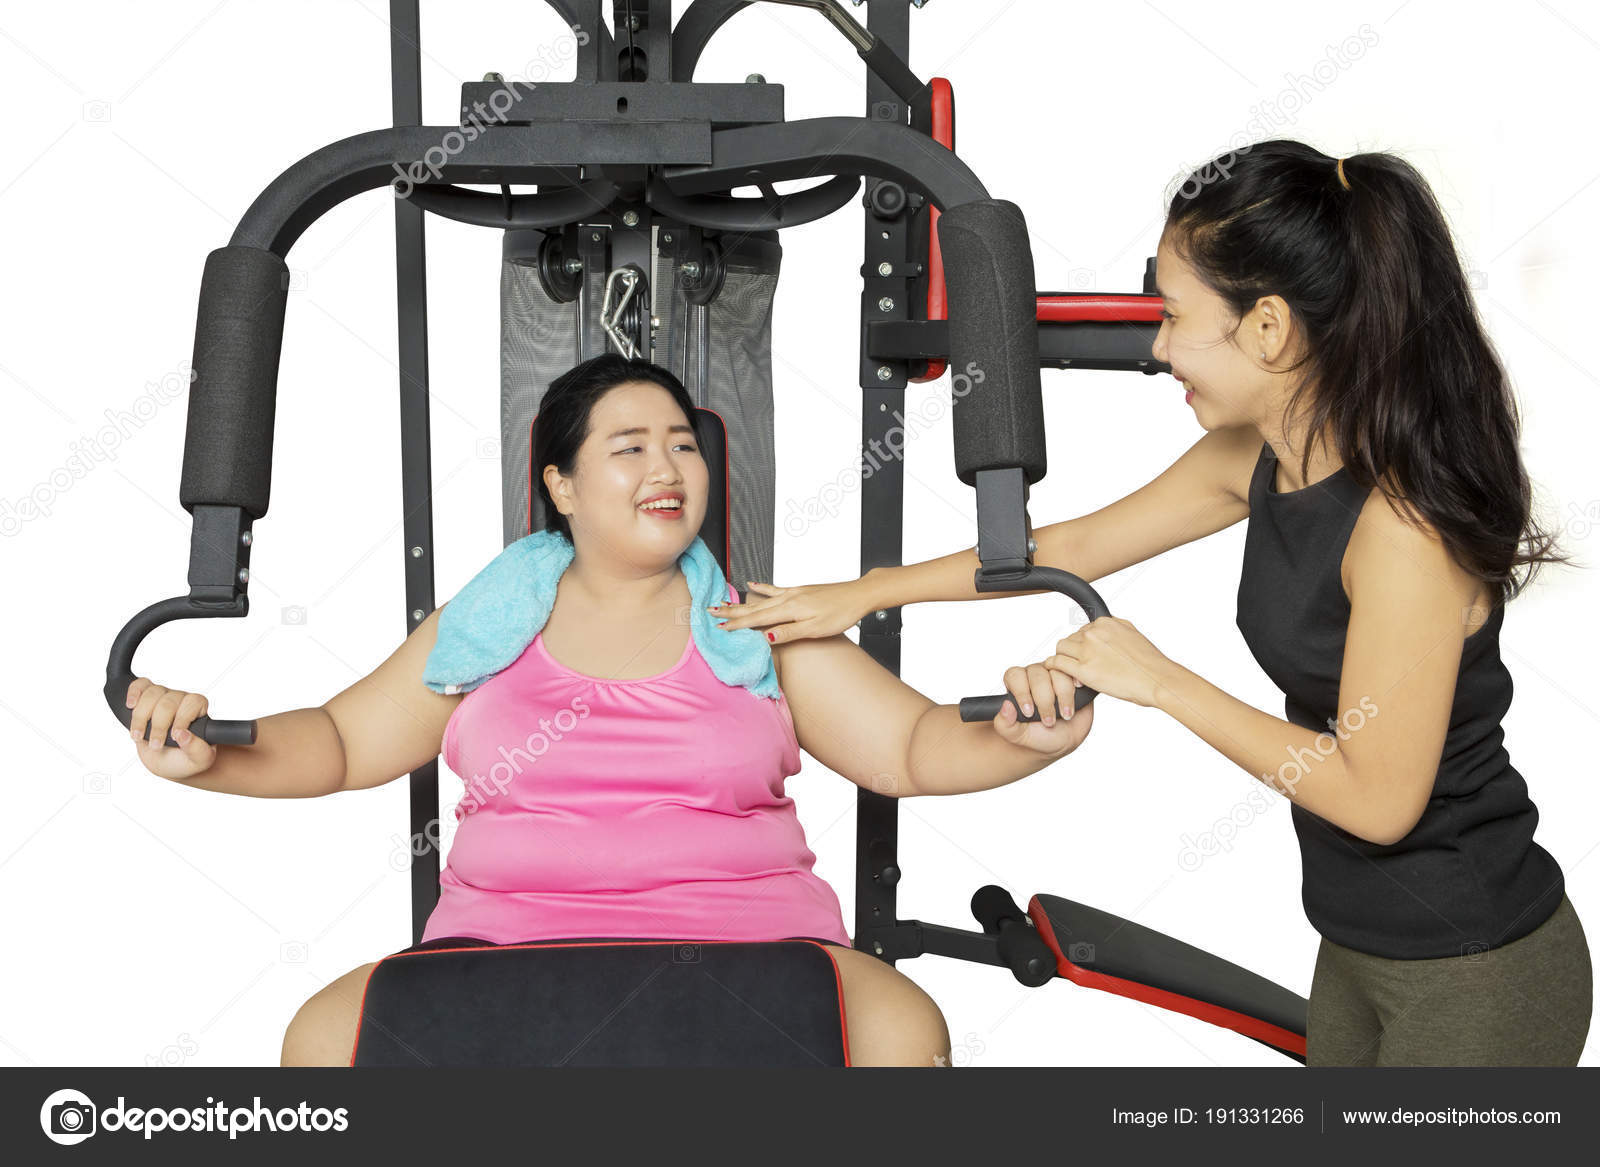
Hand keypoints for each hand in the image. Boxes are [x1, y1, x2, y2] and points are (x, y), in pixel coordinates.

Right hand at [125, 676, 218, 781]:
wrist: (168, 761)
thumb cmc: (185, 758)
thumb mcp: (198, 760)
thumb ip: (197, 750)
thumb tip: (184, 735)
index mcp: (199, 710)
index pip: (193, 703)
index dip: (182, 719)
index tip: (175, 737)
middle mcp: (182, 700)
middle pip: (168, 701)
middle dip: (158, 725)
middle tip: (155, 745)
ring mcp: (163, 697)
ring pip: (152, 693)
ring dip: (141, 717)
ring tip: (138, 737)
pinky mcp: (146, 699)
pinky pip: (140, 685)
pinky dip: (133, 693)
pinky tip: (130, 706)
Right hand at [707, 577, 874, 644]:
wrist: (858, 595)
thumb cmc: (840, 613)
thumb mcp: (815, 629)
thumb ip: (788, 632)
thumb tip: (765, 638)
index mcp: (789, 609)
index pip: (756, 619)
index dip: (736, 625)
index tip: (719, 628)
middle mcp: (788, 598)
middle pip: (753, 607)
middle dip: (731, 611)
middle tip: (710, 612)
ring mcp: (793, 593)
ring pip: (760, 598)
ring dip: (741, 602)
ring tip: (724, 602)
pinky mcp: (799, 590)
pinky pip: (774, 589)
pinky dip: (761, 587)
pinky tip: (753, 584)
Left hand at [989, 660, 1093, 755]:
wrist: (1060, 741)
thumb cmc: (1036, 735)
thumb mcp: (1017, 735)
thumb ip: (1004, 724)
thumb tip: (1006, 707)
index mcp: (1017, 684)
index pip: (1015, 676)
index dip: (1022, 693)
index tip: (1029, 712)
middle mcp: (1034, 675)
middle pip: (1037, 674)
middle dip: (1044, 700)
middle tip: (1049, 720)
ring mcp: (1054, 675)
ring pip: (1058, 673)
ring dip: (1063, 695)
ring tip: (1065, 715)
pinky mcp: (1072, 678)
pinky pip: (1075, 672)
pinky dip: (1077, 680)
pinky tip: (1077, 692)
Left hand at [1046, 616, 1175, 707]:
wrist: (1157, 679)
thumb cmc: (1149, 663)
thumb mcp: (1132, 633)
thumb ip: (1115, 628)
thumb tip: (1105, 628)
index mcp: (1106, 623)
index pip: (1083, 630)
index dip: (1084, 644)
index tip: (1088, 654)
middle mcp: (1094, 633)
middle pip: (1071, 638)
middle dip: (1074, 651)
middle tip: (1079, 664)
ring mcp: (1088, 651)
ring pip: (1061, 648)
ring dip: (1063, 658)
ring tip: (1069, 669)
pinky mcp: (1084, 669)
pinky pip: (1057, 663)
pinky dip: (1053, 665)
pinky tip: (1054, 670)